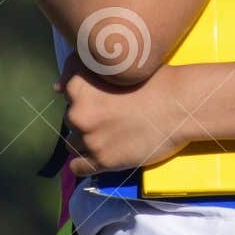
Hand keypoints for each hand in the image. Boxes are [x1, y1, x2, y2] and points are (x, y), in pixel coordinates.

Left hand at [53, 53, 195, 177]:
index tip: (104, 97)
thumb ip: (84, 73)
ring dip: (88, 140)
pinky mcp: (102, 160)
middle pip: (72, 118)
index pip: (67, 90)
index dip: (86, 94)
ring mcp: (90, 138)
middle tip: (113, 117)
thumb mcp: (118, 67)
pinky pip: (78, 167)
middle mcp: (78, 112)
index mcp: (80, 86)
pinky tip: (100, 156)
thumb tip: (55, 88)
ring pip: (74, 143)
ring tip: (111, 136)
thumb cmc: (155, 81)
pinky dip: (85, 163)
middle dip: (88, 118)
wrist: (180, 105)